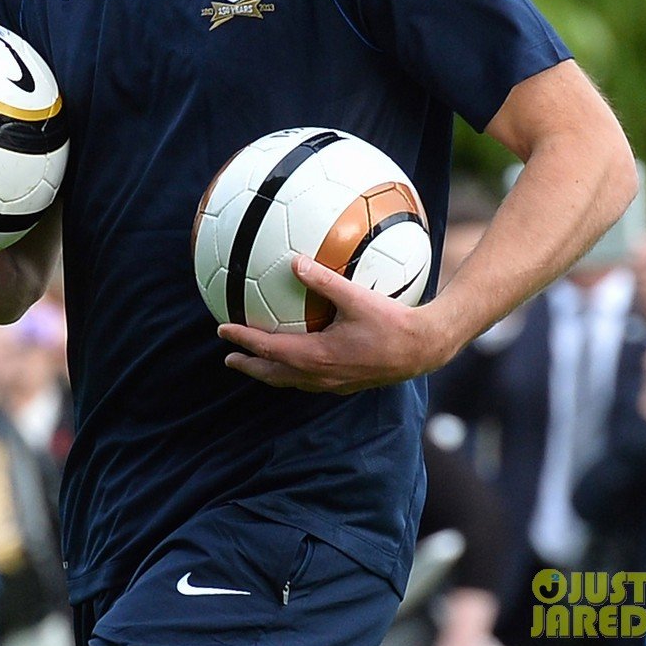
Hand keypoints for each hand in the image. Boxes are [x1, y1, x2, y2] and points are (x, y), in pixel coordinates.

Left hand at [217, 255, 448, 393]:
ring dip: (269, 372)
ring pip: (291, 381)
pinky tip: (295, 361)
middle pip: (274, 374)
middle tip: (228, 358)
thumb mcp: (356, 297)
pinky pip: (308, 381)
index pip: (270, 350)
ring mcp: (334, 383)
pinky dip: (291, 373)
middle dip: (249, 366)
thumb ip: (324, 280)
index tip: (222, 330)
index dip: (243, 340)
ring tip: (254, 363)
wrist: (423, 350)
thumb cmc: (392, 322)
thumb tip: (294, 261)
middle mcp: (321, 375)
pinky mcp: (346, 384)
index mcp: (318, 356)